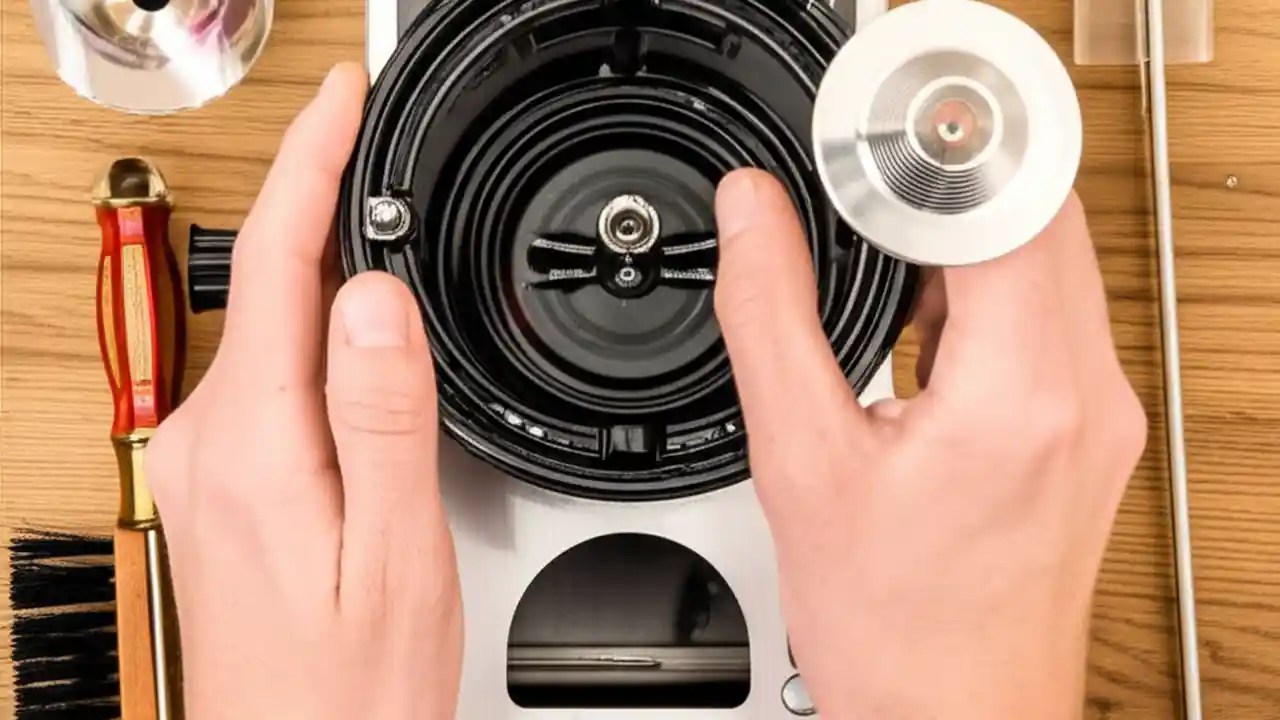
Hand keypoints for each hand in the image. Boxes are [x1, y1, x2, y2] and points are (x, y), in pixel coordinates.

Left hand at [148, 64, 462, 719]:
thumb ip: (385, 419)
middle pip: (269, 279)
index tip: (345, 100)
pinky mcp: (226, 478)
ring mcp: (211, 459)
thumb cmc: (352, 686)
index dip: (312, 163)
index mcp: (256, 444)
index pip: (279, 263)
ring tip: (375, 202)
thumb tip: (377, 302)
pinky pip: (272, 368)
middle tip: (376, 133)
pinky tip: (355, 314)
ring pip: (272, 321)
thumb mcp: (395, 553)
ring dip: (323, 257)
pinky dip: (316, 319)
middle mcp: (211, 441)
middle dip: (321, 194)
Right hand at [712, 170, 1145, 718]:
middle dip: (949, 199)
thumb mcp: (801, 462)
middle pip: (1041, 219)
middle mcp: (1087, 397)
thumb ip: (771, 316)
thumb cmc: (894, 629)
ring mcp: (1102, 416)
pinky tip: (927, 342)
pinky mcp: (1093, 433)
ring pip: (1053, 263)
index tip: (868, 169)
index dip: (934, 165)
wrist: (952, 717)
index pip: (1005, 209)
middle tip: (866, 221)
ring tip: (889, 295)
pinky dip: (990, 301)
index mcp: (1020, 397)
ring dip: (969, 250)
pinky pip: (1052, 320)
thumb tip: (753, 217)